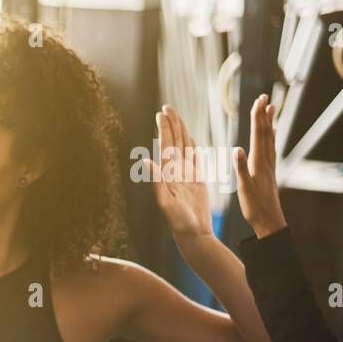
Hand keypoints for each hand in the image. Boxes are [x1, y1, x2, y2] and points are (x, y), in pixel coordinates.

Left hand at [146, 106, 213, 238]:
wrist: (193, 234)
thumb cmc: (178, 221)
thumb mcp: (165, 201)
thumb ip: (156, 180)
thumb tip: (146, 160)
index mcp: (168, 174)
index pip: (166, 146)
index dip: (164, 129)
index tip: (162, 113)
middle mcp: (176, 172)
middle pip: (174, 142)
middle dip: (171, 125)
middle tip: (167, 107)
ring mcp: (186, 175)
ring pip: (184, 148)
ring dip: (181, 132)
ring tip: (177, 117)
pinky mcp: (197, 181)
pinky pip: (195, 159)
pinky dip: (193, 146)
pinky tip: (190, 138)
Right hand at [235, 93, 283, 237]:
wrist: (269, 221)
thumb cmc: (255, 207)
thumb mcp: (244, 188)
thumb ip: (241, 168)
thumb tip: (237, 149)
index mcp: (258, 163)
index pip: (258, 134)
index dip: (257, 117)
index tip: (257, 100)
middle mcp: (266, 161)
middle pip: (265, 133)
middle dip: (263, 114)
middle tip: (264, 97)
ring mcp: (269, 165)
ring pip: (269, 139)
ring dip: (268, 122)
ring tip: (271, 109)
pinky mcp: (269, 171)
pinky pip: (270, 148)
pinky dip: (270, 137)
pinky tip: (271, 134)